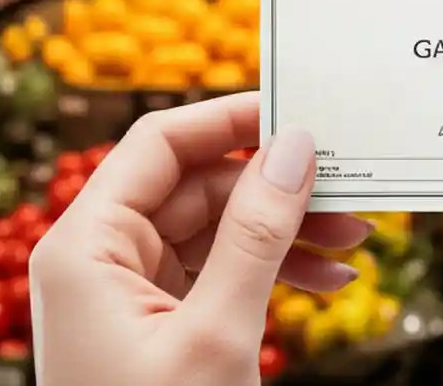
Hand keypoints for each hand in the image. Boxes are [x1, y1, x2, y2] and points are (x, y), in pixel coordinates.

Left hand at [30, 93, 371, 385]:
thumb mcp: (217, 331)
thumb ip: (258, 233)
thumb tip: (296, 148)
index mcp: (86, 245)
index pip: (160, 145)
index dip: (231, 119)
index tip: (300, 112)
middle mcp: (102, 257)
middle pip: (200, 185)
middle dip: (279, 189)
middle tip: (350, 188)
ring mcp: (131, 290)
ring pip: (221, 228)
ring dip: (289, 232)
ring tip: (356, 240)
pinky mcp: (161, 320)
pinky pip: (224, 269)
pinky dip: (276, 270)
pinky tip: (329, 279)